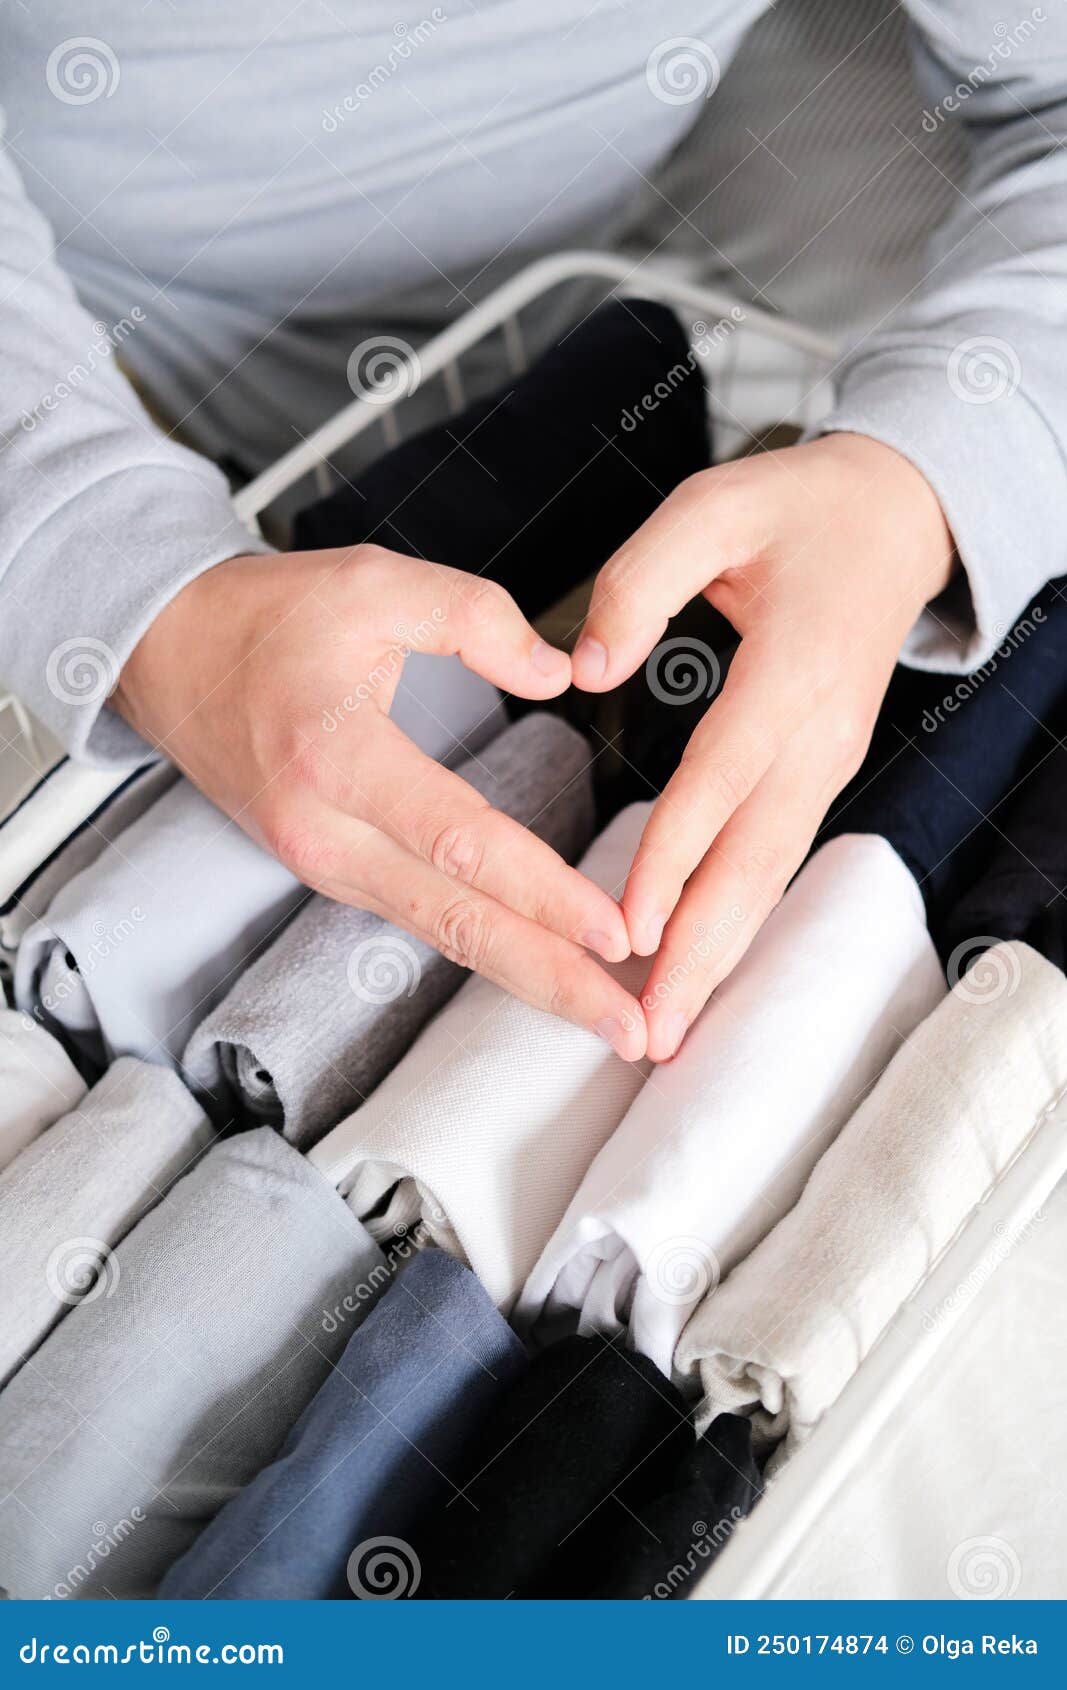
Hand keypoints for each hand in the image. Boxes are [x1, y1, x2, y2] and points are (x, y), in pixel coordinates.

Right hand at [113, 545, 645, 1058]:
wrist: (168, 656)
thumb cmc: (267, 620)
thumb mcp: (372, 581)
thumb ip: (475, 617)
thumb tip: (560, 672)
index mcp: (337, 757)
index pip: (459, 839)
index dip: (541, 891)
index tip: (613, 929)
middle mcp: (326, 831)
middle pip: (456, 923)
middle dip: (553, 980)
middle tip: (632, 1027)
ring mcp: (324, 863)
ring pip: (443, 936)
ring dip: (531, 978)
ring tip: (607, 1015)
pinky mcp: (333, 871)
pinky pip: (424, 919)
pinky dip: (491, 949)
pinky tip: (546, 968)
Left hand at [571, 432, 955, 1060]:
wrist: (893, 519)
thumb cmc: (796, 508)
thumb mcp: (711, 505)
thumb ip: (639, 578)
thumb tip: (583, 669)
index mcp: (796, 667)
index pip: (723, 776)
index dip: (675, 854)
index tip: (629, 928)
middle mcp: (820, 732)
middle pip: (755, 858)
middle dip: (701, 951)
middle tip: (648, 1031)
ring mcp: (827, 760)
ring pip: (769, 874)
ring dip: (719, 955)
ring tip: (666, 1028)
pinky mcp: (817, 772)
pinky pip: (771, 858)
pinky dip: (735, 919)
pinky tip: (695, 967)